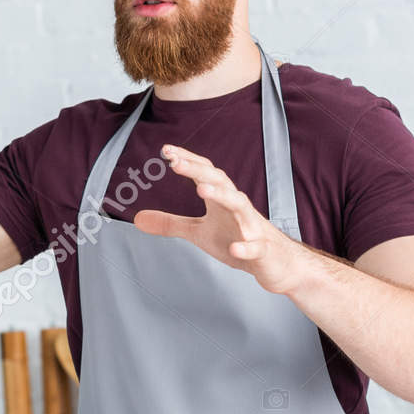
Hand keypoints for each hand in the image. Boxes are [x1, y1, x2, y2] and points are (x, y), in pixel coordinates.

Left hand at [134, 144, 308, 294]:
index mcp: (221, 199)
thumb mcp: (198, 232)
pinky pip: (255, 247)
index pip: (204, 173)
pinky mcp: (262, 250)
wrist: (276, 262)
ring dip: (222, 196)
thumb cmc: (237, 238)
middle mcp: (237, 207)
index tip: (166, 151)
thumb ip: (170, 223)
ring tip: (201, 189)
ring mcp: (251, 227)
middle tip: (175, 162)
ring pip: (239, 205)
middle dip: (198, 170)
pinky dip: (245, 247)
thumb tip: (136, 219)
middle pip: (219, 181)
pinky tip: (234, 249)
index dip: (187, 161)